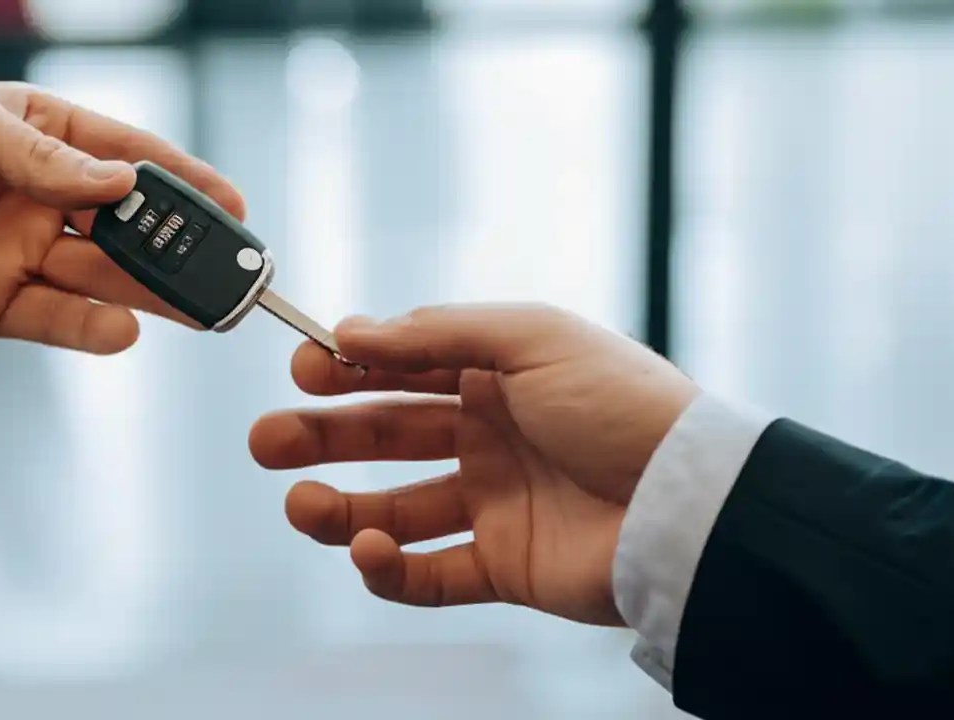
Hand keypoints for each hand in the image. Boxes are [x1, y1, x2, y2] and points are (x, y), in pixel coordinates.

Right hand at [249, 305, 697, 624]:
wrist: (688, 499)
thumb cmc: (621, 402)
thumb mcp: (530, 338)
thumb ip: (436, 334)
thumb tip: (350, 331)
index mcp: (497, 374)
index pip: (403, 369)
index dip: (349, 369)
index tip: (302, 370)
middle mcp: (490, 436)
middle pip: (387, 435)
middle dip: (322, 436)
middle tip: (266, 442)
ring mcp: (495, 502)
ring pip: (396, 509)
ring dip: (340, 510)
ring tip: (299, 506)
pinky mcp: (505, 565)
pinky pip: (431, 573)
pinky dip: (390, 568)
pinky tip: (367, 548)